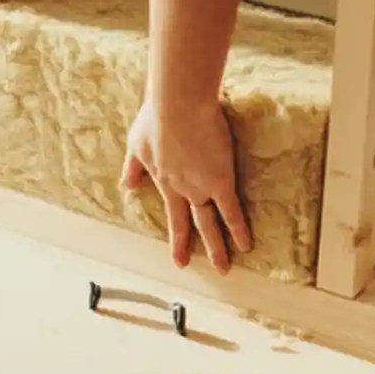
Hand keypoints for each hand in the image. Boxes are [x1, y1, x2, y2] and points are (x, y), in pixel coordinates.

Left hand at [120, 97, 251, 271]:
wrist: (177, 105)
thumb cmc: (156, 117)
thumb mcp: (136, 143)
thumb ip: (132, 167)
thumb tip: (128, 187)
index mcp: (163, 181)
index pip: (173, 215)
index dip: (177, 238)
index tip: (178, 259)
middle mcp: (182, 190)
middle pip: (191, 224)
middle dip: (193, 248)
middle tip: (194, 268)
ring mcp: (201, 187)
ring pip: (210, 223)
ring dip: (218, 247)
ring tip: (223, 268)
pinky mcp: (220, 180)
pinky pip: (231, 210)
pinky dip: (238, 229)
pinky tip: (246, 245)